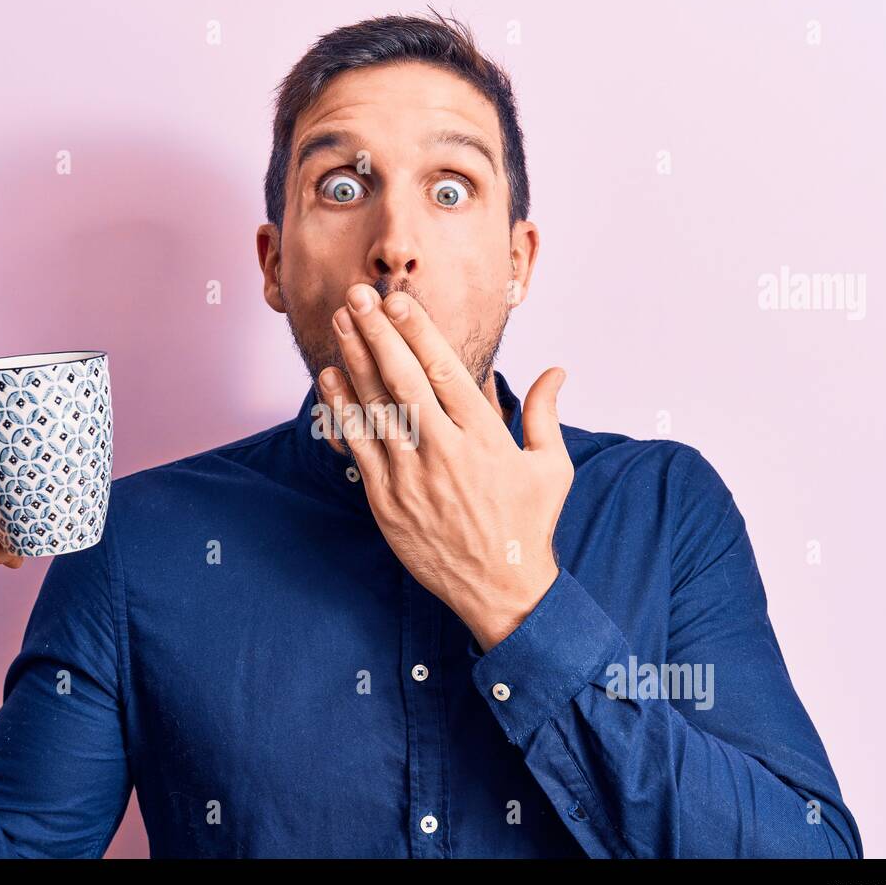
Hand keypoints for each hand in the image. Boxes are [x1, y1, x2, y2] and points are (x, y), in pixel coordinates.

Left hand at [319, 283, 573, 651]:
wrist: (502, 590)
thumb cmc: (528, 525)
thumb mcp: (551, 467)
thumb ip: (546, 413)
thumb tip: (556, 369)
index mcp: (485, 437)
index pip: (444, 371)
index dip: (417, 331)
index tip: (397, 300)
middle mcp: (445, 452)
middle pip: (403, 380)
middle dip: (378, 332)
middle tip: (358, 295)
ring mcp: (411, 477)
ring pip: (376, 408)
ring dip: (354, 361)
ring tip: (341, 322)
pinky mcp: (386, 502)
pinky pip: (358, 447)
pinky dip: (342, 411)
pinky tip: (330, 379)